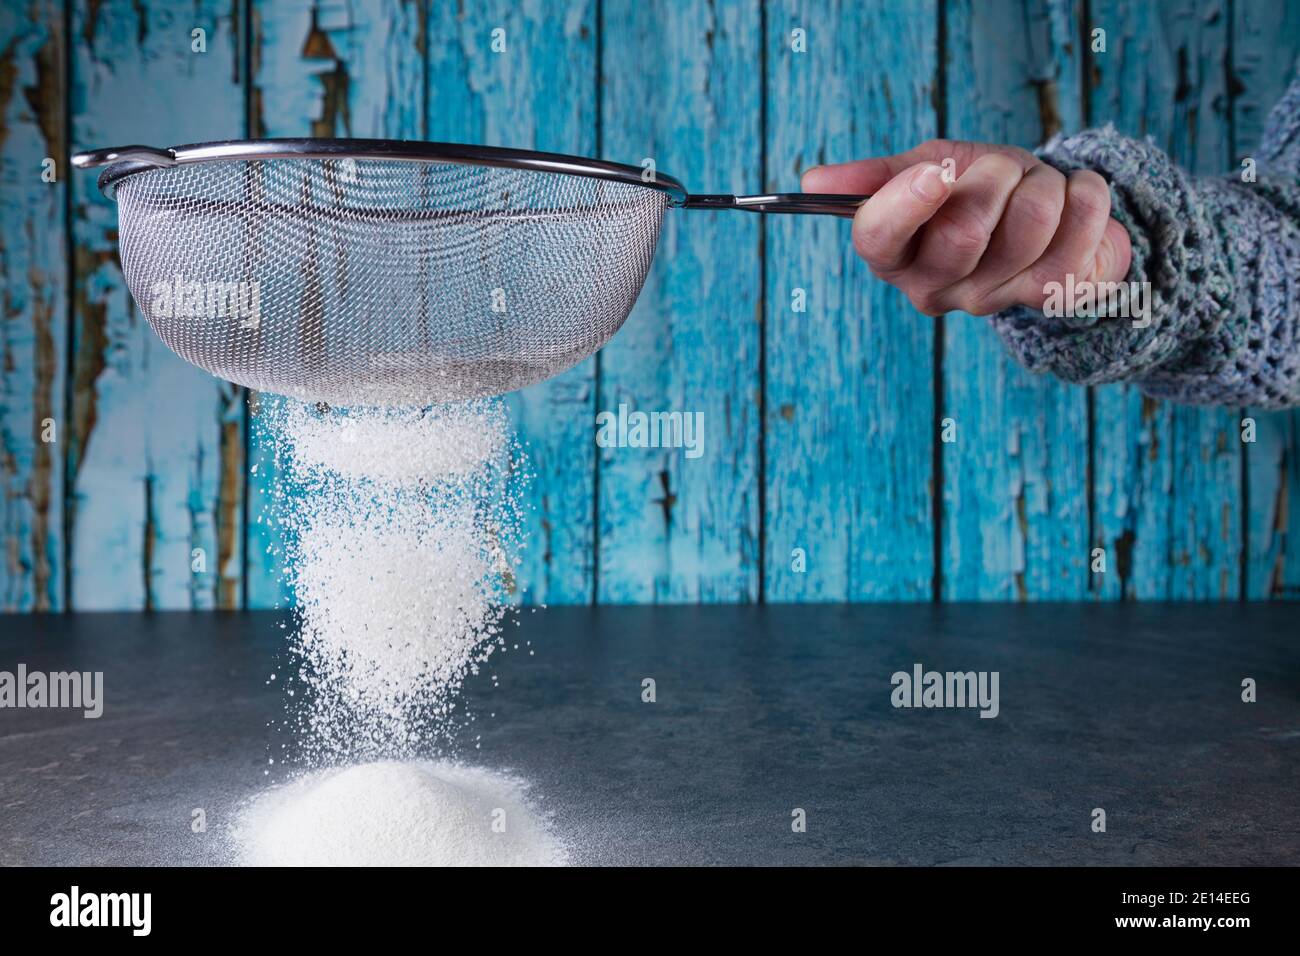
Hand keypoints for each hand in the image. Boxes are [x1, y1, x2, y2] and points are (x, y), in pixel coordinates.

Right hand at [802, 139, 1131, 316]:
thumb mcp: (925, 171)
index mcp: (896, 256)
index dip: (904, 203)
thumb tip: (813, 182)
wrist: (1048, 216)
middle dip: (992, 177)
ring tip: (1035, 187)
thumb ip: (875, 177)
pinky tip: (1072, 198)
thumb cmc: (977, 192)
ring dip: (1042, 181)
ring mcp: (995, 298)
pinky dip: (1085, 193)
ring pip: (1029, 223)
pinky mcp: (1052, 295)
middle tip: (1000, 170)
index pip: (877, 240)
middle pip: (962, 232)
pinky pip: (1080, 228)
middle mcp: (937, 288)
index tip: (934, 172)